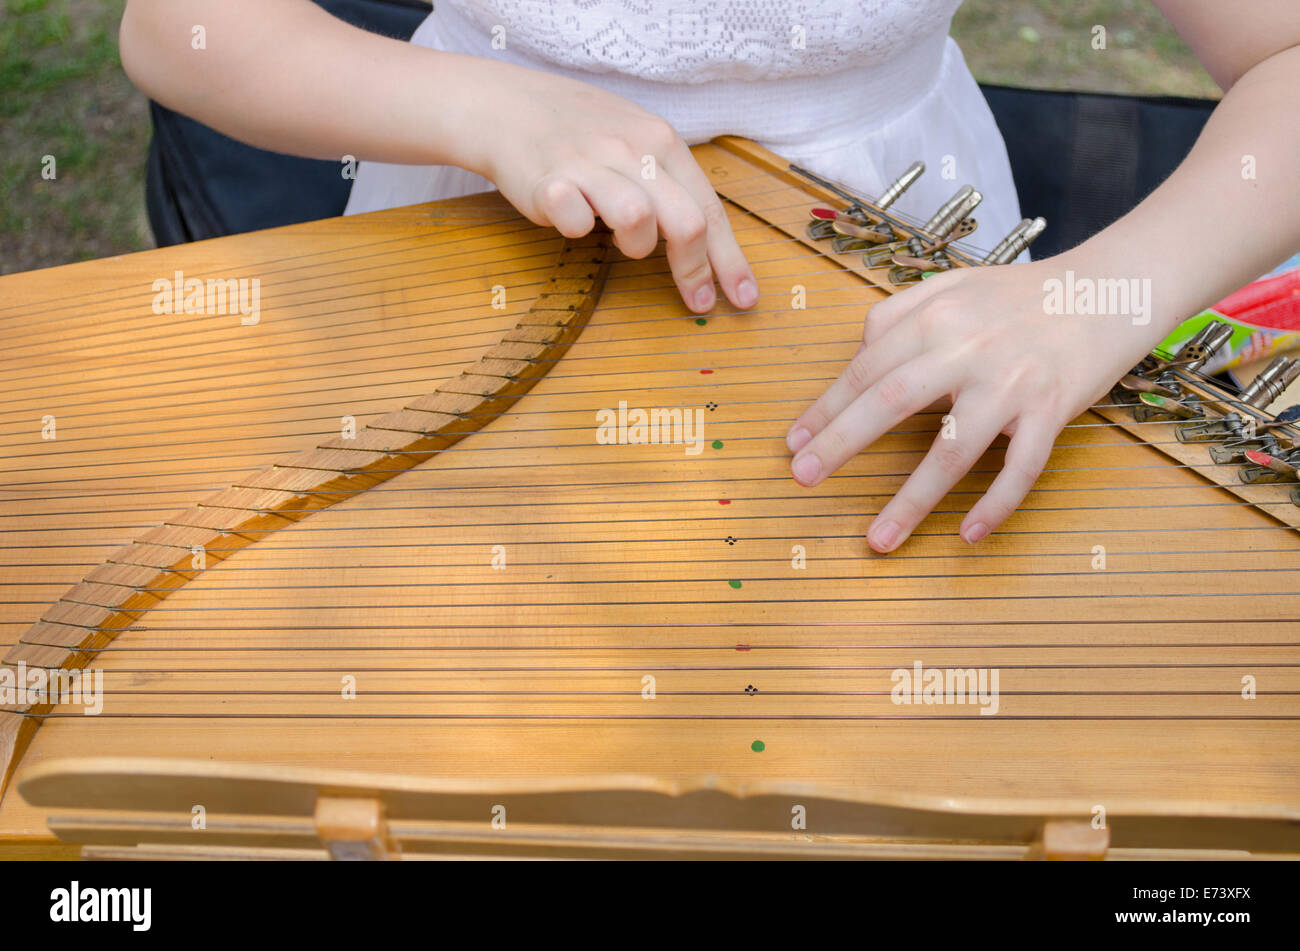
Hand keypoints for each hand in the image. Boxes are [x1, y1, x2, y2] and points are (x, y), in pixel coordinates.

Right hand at [457, 60, 757, 313]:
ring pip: (638, 221)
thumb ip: (668, 185)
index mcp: (660, 142)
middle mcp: (631, 150)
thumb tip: (706, 245)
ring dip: (634, 246)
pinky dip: (577, 230)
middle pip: (686, 221)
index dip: (729, 260)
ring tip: (617, 239)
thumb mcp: (635, 143)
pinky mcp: (549, 182)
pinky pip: (576, 224)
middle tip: (697, 300)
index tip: (743, 299)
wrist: (506, 106)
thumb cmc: (579, 133)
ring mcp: (590, 164)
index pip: (710, 208)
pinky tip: (569, 216)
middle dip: (696, 269)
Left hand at [784, 261, 1165, 551]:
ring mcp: (1013, 383)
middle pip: (892, 402)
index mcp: (937, 317)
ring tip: (877, 539)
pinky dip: (995, 504)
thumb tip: (857, 356)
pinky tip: (967, 534)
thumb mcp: (952, 286)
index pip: (867, 368)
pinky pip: (1021, 468)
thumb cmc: (1022, 295)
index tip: (794, 441)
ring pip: (953, 450)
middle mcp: (970, 349)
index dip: (827, 407)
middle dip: (841, 443)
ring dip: (911, 501)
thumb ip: (898, 314)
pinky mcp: (1053, 410)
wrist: (1111, 288)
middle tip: (803, 477)